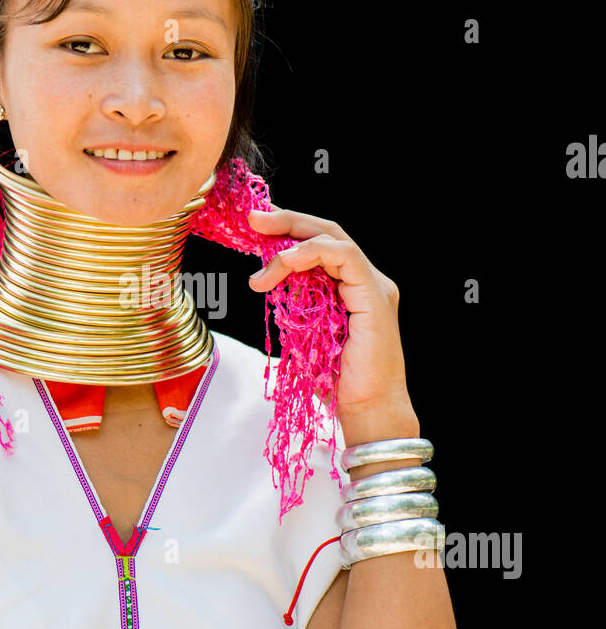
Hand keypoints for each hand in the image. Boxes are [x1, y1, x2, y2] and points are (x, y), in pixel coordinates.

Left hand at [247, 205, 413, 418]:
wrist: (366, 410)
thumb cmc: (335, 382)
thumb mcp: (304, 334)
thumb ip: (294, 303)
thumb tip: (264, 279)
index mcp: (350, 288)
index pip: (320, 245)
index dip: (288, 232)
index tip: (255, 229)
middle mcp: (364, 280)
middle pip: (326, 232)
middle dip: (287, 221)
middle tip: (253, 218)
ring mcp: (373, 285)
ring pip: (333, 238)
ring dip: (291, 242)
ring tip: (261, 257)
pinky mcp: (375, 293)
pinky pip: (344, 255)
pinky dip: (311, 252)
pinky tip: (286, 262)